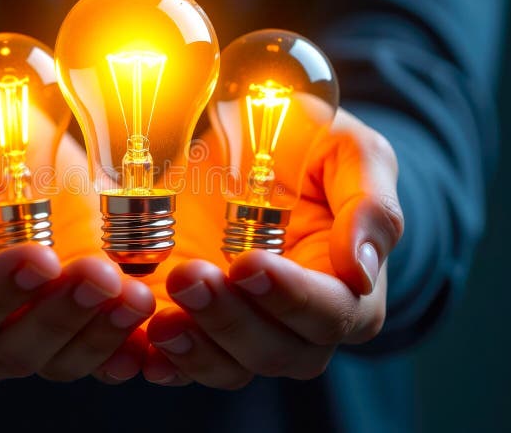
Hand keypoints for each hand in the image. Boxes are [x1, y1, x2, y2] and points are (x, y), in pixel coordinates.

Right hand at [0, 90, 154, 382]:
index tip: (39, 256)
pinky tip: (151, 332)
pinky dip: (126, 351)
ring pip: (58, 361)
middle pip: (7, 350)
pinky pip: (99, 355)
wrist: (15, 130)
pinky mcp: (76, 320)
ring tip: (135, 295)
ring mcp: (30, 326)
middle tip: (101, 273)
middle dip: (58, 316)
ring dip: (99, 334)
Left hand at [141, 108, 403, 387]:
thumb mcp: (352, 152)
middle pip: (277, 351)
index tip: (248, 263)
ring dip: (195, 348)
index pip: (331, 314)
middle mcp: (297, 322)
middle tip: (189, 277)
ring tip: (160, 317)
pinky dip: (163, 363)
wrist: (250, 143)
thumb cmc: (311, 147)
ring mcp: (244, 329)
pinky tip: (140, 348)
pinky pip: (183, 365)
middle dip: (231, 319)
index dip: (291, 298)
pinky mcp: (199, 326)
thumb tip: (361, 269)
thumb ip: (370, 204)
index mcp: (347, 288)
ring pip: (230, 368)